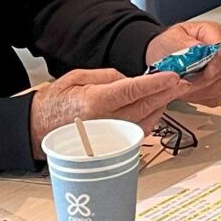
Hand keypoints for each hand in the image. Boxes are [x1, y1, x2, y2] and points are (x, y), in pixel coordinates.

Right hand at [29, 68, 189, 158]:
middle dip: (167, 94)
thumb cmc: (55, 102)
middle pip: (145, 106)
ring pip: (147, 121)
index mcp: (96, 102)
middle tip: (181, 83)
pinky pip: (139, 132)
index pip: (134, 91)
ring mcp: (110, 136)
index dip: (156, 84)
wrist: (39, 128)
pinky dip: (152, 119)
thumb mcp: (77, 76)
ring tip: (171, 93)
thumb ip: (108, 76)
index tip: (172, 77)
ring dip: (162, 106)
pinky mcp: (113, 144)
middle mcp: (106, 122)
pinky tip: (156, 108)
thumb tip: (131, 79)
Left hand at [146, 22, 220, 107]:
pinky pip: (218, 96)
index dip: (217, 63)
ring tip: (184, 87)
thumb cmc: (168, 46)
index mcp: (212, 32)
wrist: (163, 57)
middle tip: (186, 82)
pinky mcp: (220, 84)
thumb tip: (199, 47)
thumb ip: (184, 43)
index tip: (206, 74)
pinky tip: (191, 92)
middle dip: (205, 80)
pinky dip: (204, 97)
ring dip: (202, 90)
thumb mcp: (170, 39)